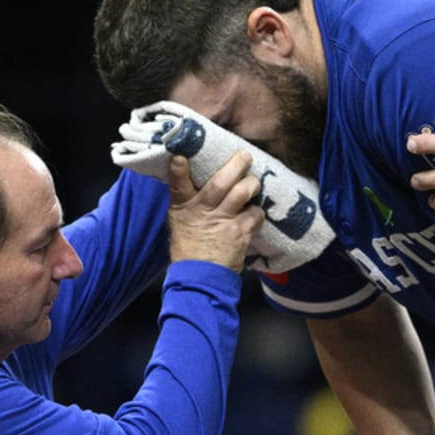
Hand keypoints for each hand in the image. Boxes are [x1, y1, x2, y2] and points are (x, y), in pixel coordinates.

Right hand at [166, 149, 263, 271]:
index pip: (178, 185)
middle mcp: (203, 211)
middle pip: (220, 182)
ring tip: (253, 183)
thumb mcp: (180, 221)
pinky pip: (255, 213)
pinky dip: (257, 211)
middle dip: (235, 166)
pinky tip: (254, 213)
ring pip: (242, 192)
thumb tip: (194, 174)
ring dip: (251, 184)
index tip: (180, 157)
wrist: (200, 278)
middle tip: (244, 156)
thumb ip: (188, 200)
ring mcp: (223, 221)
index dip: (178, 170)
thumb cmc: (189, 247)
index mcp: (183, 207)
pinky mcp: (241, 232)